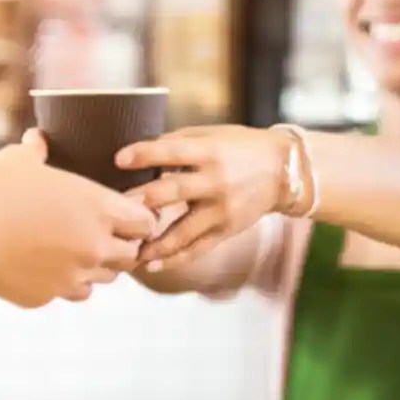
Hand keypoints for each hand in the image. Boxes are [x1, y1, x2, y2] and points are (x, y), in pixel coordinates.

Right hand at [0, 129, 156, 307]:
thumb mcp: (20, 159)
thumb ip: (39, 149)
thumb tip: (38, 137)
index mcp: (99, 208)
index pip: (146, 222)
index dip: (140, 218)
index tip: (130, 214)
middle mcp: (94, 247)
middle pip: (131, 255)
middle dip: (124, 245)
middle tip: (108, 234)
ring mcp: (71, 277)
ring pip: (104, 278)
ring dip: (98, 266)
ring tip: (79, 250)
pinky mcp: (46, 297)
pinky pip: (70, 292)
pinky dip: (66, 281)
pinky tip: (50, 266)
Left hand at [116, 125, 290, 265]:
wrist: (283, 171)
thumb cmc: (241, 147)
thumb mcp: (213, 135)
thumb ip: (178, 142)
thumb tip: (141, 153)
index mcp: (210, 152)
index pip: (172, 152)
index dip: (145, 155)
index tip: (119, 159)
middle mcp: (216, 181)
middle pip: (174, 192)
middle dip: (143, 201)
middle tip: (116, 209)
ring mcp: (222, 209)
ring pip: (183, 231)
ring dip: (154, 243)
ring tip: (129, 251)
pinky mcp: (227, 229)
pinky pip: (197, 248)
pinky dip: (174, 258)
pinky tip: (152, 264)